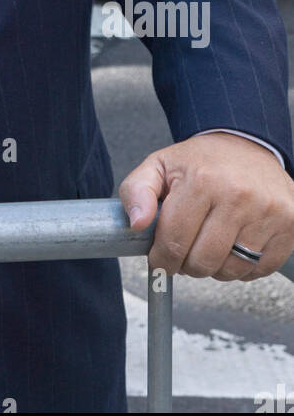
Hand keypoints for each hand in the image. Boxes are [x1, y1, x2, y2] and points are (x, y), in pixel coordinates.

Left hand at [120, 131, 293, 280]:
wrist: (246, 145)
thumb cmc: (202, 161)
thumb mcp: (159, 166)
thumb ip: (136, 192)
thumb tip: (136, 224)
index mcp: (202, 180)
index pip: (173, 241)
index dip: (161, 259)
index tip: (160, 259)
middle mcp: (238, 195)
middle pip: (202, 262)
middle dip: (187, 264)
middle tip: (186, 249)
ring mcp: (268, 211)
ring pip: (231, 270)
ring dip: (216, 267)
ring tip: (211, 242)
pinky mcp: (289, 225)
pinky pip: (260, 270)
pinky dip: (244, 267)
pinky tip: (236, 243)